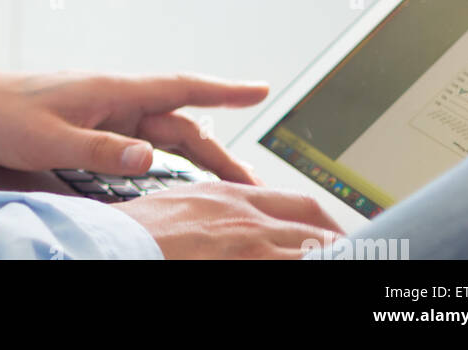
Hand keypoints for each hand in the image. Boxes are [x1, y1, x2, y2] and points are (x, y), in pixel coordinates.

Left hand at [0, 67, 268, 180]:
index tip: (261, 89)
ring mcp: (104, 111)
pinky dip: (169, 156)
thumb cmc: (2, 115)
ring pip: (164, 133)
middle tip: (254, 182)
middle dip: (220, 148)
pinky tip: (179, 172)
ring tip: (230, 183)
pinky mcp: (92, 125)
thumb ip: (100, 149)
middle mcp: (114, 97)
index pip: (178, 87)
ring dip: (198, 155)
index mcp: (110, 90)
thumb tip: (150, 155)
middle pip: (180, 121)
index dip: (222, 89)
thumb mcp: (49, 138)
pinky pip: (142, 140)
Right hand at [115, 183, 344, 258]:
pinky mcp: (248, 263)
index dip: (324, 223)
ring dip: (333, 257)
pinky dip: (314, 267)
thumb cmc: (133, 238)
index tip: (336, 240)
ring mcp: (251, 244)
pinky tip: (322, 272)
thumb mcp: (178, 213)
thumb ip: (215, 218)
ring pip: (315, 248)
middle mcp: (246, 214)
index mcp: (229, 195)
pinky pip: (300, 266)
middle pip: (317, 221)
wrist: (113, 248)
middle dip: (341, 240)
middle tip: (354, 255)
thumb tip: (230, 238)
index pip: (298, 202)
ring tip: (349, 265)